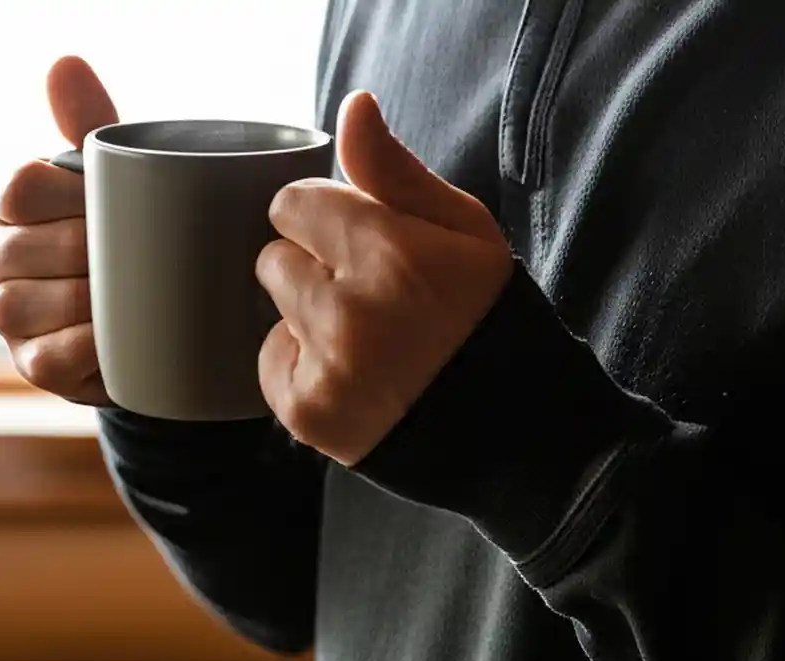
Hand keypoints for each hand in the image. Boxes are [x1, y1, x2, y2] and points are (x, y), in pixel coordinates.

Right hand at [0, 56, 117, 403]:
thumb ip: (89, 124)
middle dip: (91, 250)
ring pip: (32, 303)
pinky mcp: (30, 365)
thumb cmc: (125, 231)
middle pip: (28, 247)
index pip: (18, 187)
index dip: (71, 197)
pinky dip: (88, 346)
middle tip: (143, 252)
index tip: (112, 203)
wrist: (155, 312)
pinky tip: (118, 334)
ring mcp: (5, 314)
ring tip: (135, 291)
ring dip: (89, 298)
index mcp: (4, 200)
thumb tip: (64, 63)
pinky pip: (50, 356)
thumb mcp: (113, 179)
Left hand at [257, 91, 514, 464]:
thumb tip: (352, 105)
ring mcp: (325, 367)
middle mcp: (350, 310)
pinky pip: (270, 363)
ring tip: (365, 340)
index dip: (325, 219)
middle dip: (312, 268)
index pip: (292, 203)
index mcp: (391, 253)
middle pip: (274, 256)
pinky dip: (302, 368)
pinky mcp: (306, 413)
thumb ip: (394, 170)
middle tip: (370, 298)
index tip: (358, 243)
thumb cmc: (487, 318)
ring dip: (305, 316)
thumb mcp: (464, 231)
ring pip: (272, 308)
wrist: (515, 432)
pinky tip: (354, 377)